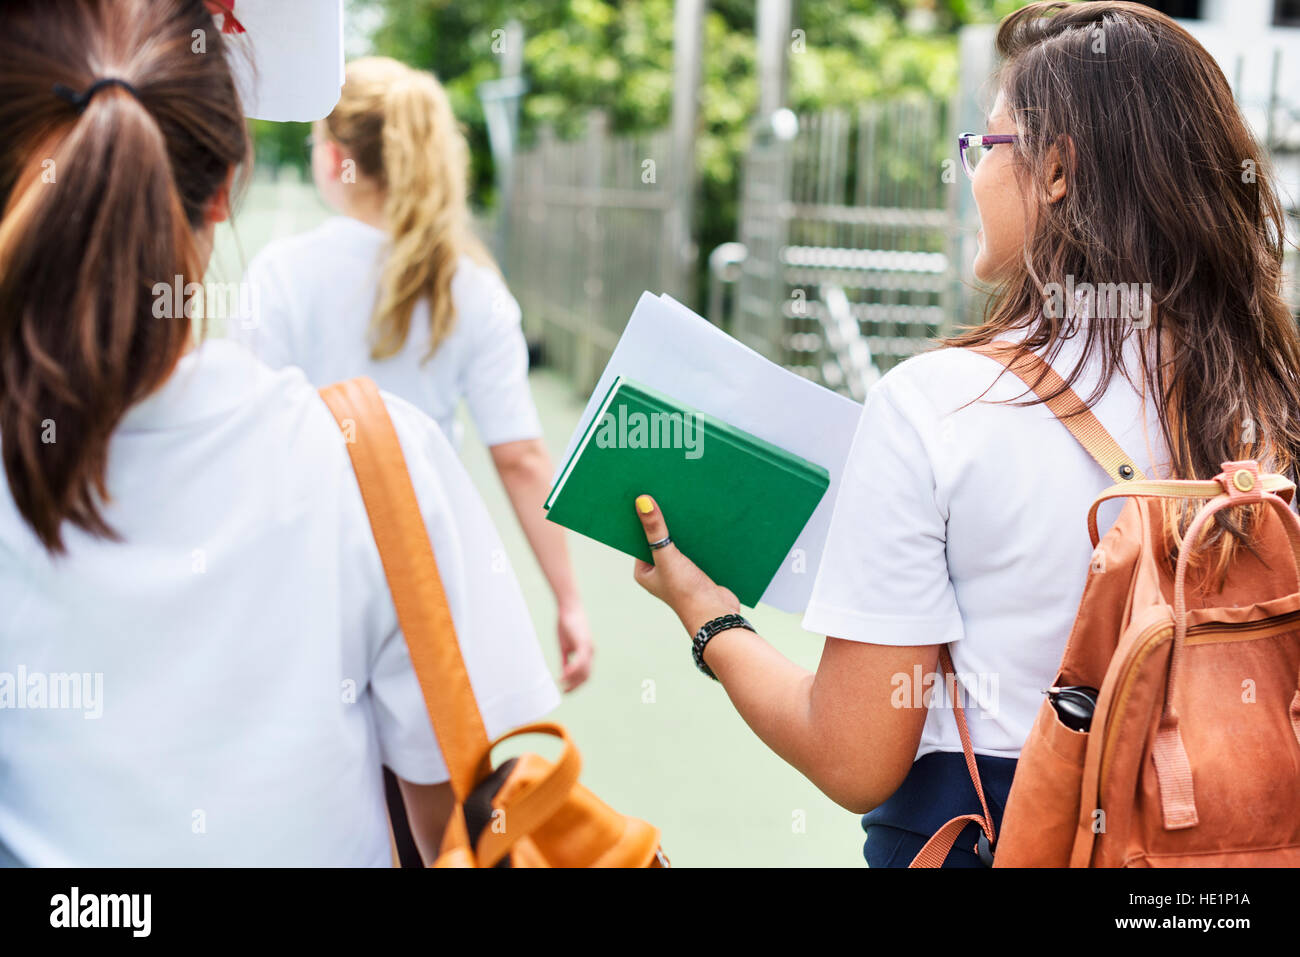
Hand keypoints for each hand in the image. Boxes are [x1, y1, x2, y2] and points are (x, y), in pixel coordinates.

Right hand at [556, 601, 593, 692]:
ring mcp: (588, 648)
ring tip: (562, 683)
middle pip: (586, 676)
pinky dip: (572, 670)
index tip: (566, 689)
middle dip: (576, 686)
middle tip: (564, 691)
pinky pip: (580, 662)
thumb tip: (564, 673)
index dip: (576, 684)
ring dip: (573, 680)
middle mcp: (590, 652)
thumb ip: (566, 661)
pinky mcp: (583, 644)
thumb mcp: (565, 647)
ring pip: (584, 671)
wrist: (569, 609)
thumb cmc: (566, 626)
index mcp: (587, 653)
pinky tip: (563, 675)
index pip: (585, 674)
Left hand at [632, 493, 739, 635]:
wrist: (715, 614)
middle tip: (665, 492)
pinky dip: (697, 536)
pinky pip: (694, 547)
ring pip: (678, 542)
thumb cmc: (685, 591)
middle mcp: (659, 572)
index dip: (642, 519)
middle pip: (659, 539)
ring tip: (685, 501)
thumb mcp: (667, 556)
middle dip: (664, 521)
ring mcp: (679, 571)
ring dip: (682, 527)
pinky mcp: (697, 570)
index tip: (645, 494)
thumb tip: (642, 500)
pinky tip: (703, 520)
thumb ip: (655, 530)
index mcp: (644, 571)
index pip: (638, 539)